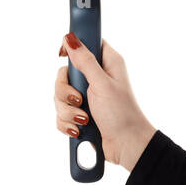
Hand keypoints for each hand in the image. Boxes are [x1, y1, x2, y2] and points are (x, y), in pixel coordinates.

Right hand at [54, 33, 155, 171]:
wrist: (126, 146)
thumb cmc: (121, 114)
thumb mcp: (102, 84)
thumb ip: (85, 61)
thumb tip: (71, 38)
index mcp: (107, 63)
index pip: (85, 43)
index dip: (71, 47)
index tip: (62, 55)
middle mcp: (96, 77)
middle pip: (64, 73)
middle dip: (65, 92)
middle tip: (79, 99)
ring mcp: (87, 96)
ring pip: (59, 96)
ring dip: (68, 111)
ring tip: (84, 120)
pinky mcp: (80, 113)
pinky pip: (61, 114)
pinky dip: (67, 123)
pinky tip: (80, 129)